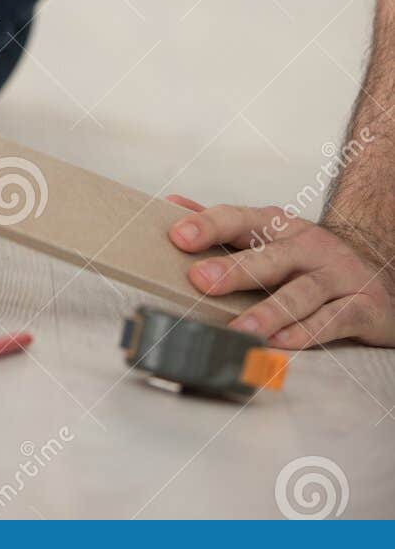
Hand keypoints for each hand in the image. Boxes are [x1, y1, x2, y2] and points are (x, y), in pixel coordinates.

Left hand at [165, 194, 394, 348]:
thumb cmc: (310, 259)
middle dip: (233, 269)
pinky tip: (282, 344)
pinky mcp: (362, 306)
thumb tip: (173, 204)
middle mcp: (309, 246)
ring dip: (269, 312)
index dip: (208, 226)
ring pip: (301, 293)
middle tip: (200, 280)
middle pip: (268, 257)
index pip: (240, 220)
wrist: (381, 273)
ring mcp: (337, 275)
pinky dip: (307, 333)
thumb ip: (224, 225)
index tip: (177, 236)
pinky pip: (333, 320)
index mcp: (280, 227)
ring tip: (240, 329)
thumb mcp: (272, 235)